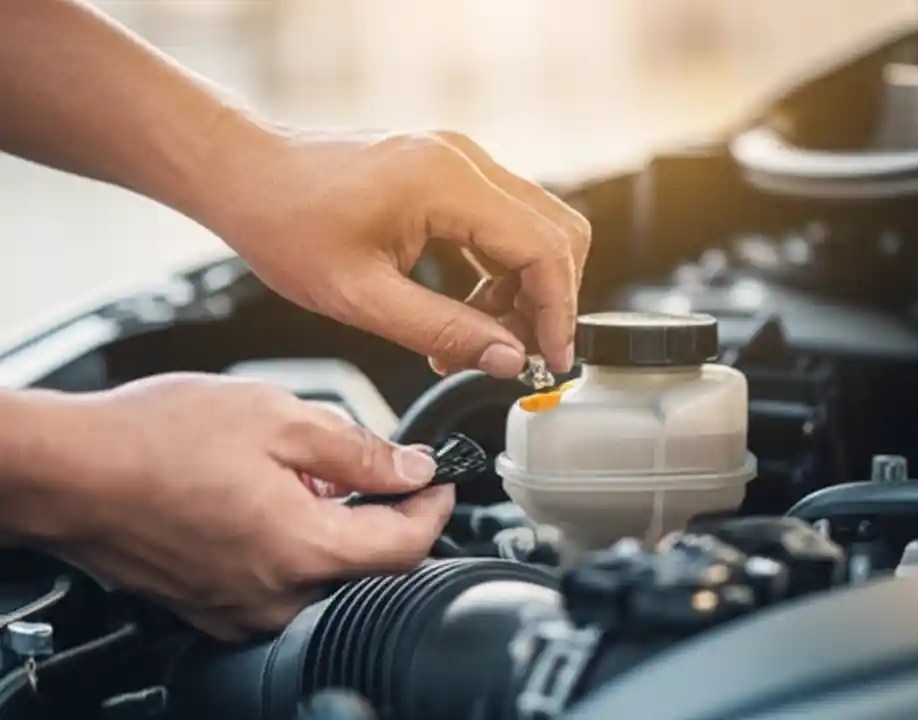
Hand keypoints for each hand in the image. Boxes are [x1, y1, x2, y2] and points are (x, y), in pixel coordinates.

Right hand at [14, 374, 452, 640]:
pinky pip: (281, 586)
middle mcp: (276, 596)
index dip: (435, 509)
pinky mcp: (213, 610)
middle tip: (376, 469)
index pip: (408, 547)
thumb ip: (359, 449)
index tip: (439, 481)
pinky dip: (295, 549)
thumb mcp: (277, 417)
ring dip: (338, 532)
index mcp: (302, 549)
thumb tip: (413, 467)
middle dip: (385, 517)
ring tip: (309, 479)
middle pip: (370, 568)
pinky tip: (272, 504)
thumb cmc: (155, 439)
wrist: (68, 472)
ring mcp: (241, 610)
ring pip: (326, 578)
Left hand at [201, 126, 589, 375]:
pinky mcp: (450, 172)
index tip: (549, 359)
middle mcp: (465, 160)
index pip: (543, 249)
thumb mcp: (360, 298)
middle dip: (547, 301)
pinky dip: (500, 271)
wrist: (244, 174)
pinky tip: (464, 311)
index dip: (557, 312)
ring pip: (536, 229)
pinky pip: (504, 223)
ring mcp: (461, 161)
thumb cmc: (284, 223)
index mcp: (447, 182)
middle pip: (557, 233)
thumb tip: (507, 357)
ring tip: (475, 341)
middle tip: (517, 354)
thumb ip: (443, 330)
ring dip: (521, 290)